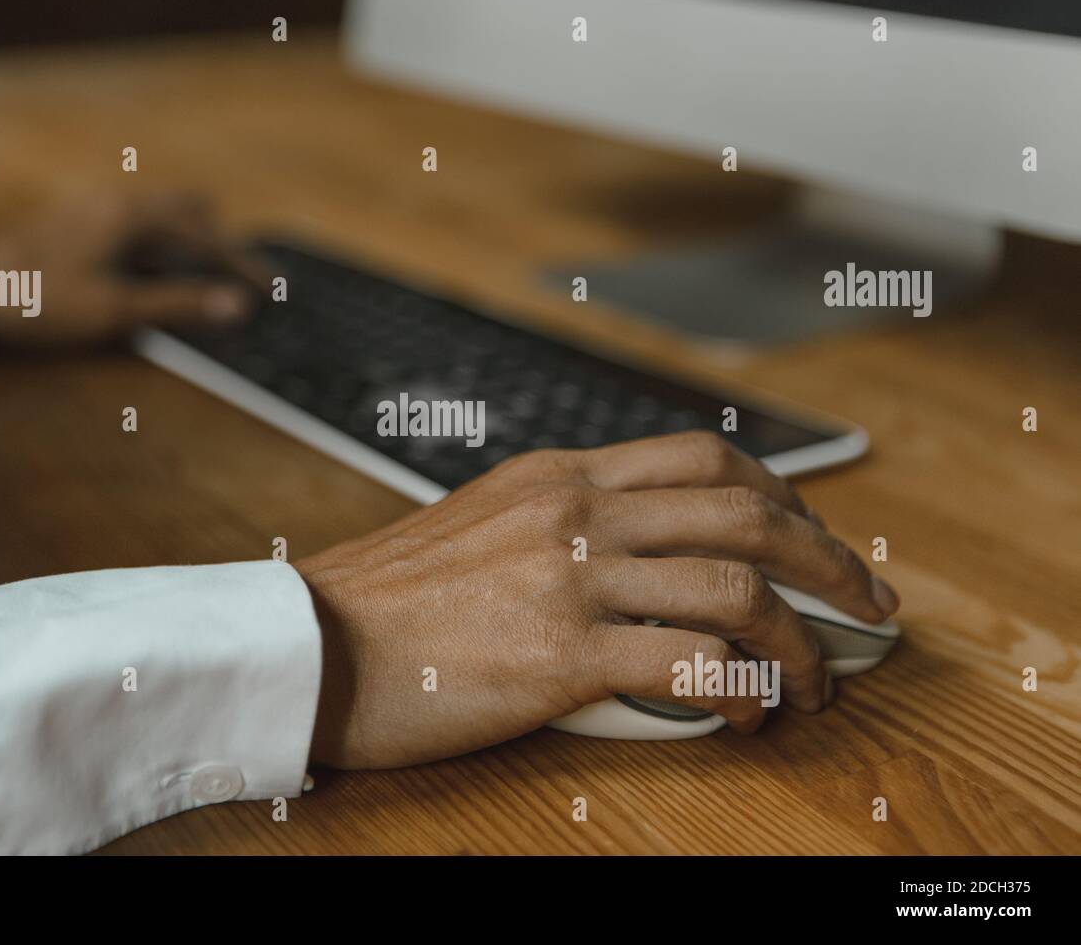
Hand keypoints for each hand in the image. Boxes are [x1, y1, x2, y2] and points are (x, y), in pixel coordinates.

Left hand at [0, 192, 263, 346]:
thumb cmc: (38, 299)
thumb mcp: (114, 310)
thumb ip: (179, 306)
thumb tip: (236, 306)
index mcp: (133, 216)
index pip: (206, 237)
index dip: (242, 265)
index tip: (272, 287)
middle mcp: (118, 203)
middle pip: (189, 213)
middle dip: (218, 245)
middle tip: (240, 281)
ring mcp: (97, 211)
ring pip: (162, 219)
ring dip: (189, 247)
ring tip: (205, 284)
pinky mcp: (80, 225)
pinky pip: (138, 229)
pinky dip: (161, 251)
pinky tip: (155, 280)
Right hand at [297, 430, 899, 768]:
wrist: (308, 645)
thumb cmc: (385, 602)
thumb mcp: (478, 528)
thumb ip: (558, 528)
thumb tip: (631, 560)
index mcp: (557, 477)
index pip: (701, 459)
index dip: (781, 494)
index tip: (813, 538)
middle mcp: (574, 512)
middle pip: (743, 508)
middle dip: (827, 559)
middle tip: (866, 606)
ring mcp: (569, 577)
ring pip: (734, 585)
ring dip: (798, 640)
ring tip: (815, 684)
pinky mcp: (559, 654)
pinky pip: (691, 665)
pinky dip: (743, 691)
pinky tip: (750, 715)